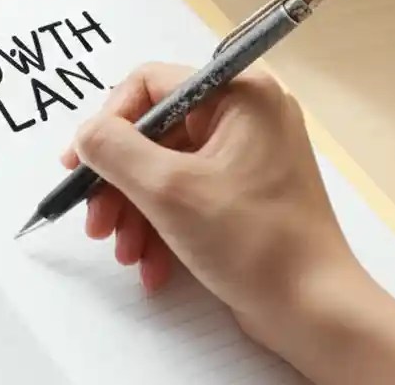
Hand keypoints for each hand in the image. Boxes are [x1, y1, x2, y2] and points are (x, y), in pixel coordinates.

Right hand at [64, 64, 394, 384]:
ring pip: (166, 169)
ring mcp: (248, 155)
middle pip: (154, 133)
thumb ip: (115, 151)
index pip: (151, 85)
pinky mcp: (244, 193)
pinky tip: (152, 266)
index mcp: (240, 93)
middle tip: (96, 223)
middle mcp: (247, 114)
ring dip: (136, 211)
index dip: (108, 124)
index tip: (80, 166)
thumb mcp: (170, 190)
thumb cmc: (254, 241)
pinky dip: (163, 227)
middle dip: (120, 183)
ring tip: (125, 253)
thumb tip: (85, 133)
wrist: (314, 309)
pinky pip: (188, 195)